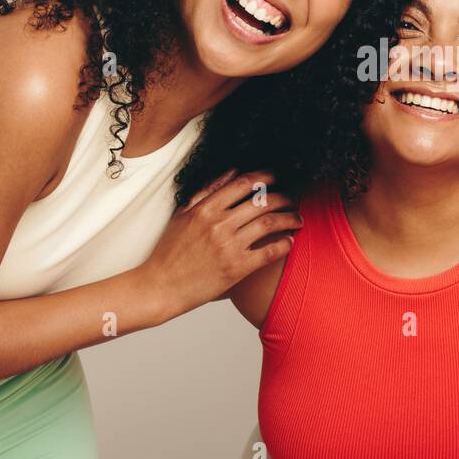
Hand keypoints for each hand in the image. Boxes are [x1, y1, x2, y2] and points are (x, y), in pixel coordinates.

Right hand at [138, 170, 300, 322]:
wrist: (160, 286)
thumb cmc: (170, 251)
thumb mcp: (183, 214)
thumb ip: (207, 191)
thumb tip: (232, 171)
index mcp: (206, 208)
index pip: (244, 183)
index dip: (265, 176)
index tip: (276, 177)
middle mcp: (219, 224)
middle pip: (262, 201)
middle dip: (284, 197)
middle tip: (292, 199)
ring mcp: (229, 246)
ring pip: (270, 223)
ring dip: (289, 218)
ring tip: (297, 219)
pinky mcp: (236, 268)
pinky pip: (269, 252)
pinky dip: (284, 245)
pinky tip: (290, 242)